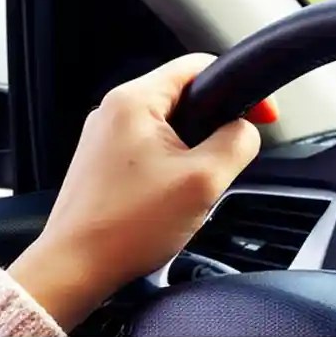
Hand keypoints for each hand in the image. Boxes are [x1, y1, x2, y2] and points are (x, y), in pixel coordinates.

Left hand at [7, 53, 274, 330]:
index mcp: (135, 101)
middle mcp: (114, 111)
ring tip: (191, 189)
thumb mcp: (205, 180)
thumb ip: (238, 142)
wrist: (74, 270)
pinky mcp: (102, 163)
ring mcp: (104, 137)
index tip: (261, 115)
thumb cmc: (127, 227)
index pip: (199, 66)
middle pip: (186, 99)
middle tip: (224, 163)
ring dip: (192, 153)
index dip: (239, 87)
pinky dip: (171, 168)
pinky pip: (150, 151)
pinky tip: (170, 200)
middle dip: (214, 128)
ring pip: (170, 128)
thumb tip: (246, 130)